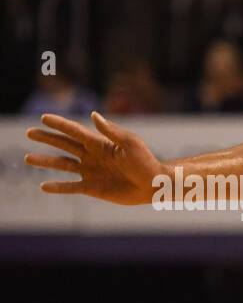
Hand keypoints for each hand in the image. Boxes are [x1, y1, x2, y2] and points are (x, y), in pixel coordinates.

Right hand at [25, 112, 163, 204]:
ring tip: (28, 158)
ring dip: (46, 161)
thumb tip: (93, 115)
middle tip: (29, 132)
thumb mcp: (130, 143)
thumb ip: (111, 131)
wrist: (154, 185)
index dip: (59, 124)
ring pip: (63, 165)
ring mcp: (91, 172)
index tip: (43, 117)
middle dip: (47, 138)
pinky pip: (71, 187)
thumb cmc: (145, 162)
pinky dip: (58, 187)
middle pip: (64, 145)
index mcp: (100, 143)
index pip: (75, 132)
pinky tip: (43, 186)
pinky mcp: (93, 188)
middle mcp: (92, 156)